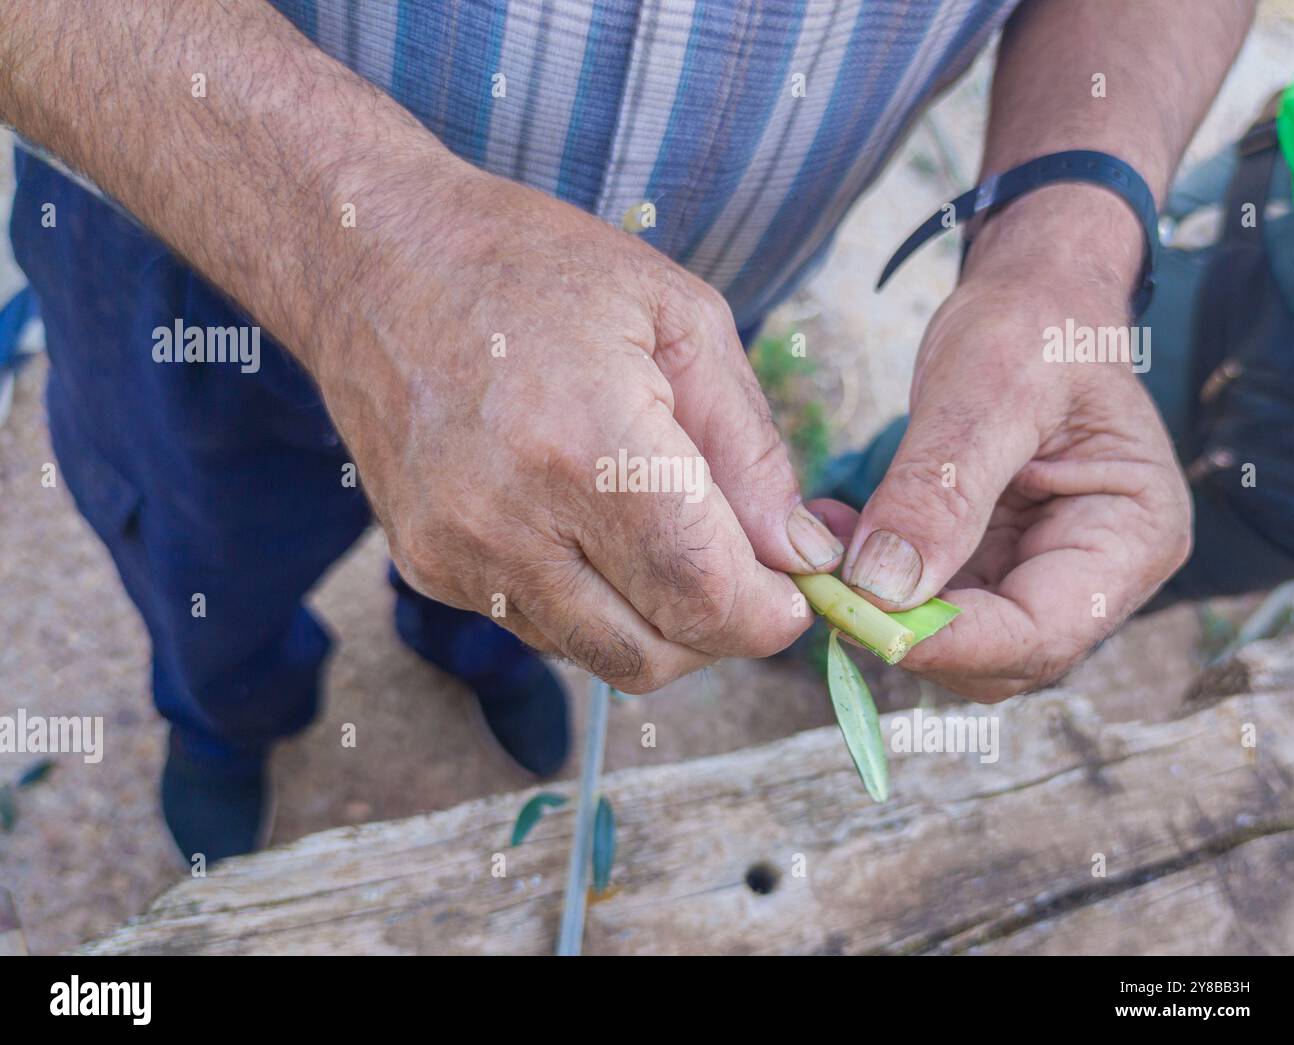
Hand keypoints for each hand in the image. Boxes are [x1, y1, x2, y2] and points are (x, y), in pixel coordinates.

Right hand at [308, 155, 843, 691]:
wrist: (373, 261)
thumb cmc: (534, 268)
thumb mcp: (680, 319)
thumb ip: (751, 451)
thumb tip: (799, 555)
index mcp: (584, 443)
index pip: (699, 593)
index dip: (768, 614)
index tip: (798, 594)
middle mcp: (508, 520)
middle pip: (650, 653)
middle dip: (722, 633)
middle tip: (749, 575)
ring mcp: (455, 554)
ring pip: (597, 655)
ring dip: (658, 623)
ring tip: (670, 537)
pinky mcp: (426, 568)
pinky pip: (542, 625)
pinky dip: (595, 601)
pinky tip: (594, 526)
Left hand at [829, 269, 1190, 699]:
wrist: (1032, 298)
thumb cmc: (1034, 327)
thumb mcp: (986, 392)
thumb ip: (939, 492)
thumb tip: (883, 588)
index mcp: (1133, 535)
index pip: (1042, 632)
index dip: (951, 642)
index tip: (862, 619)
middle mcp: (1096, 572)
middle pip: (1000, 653)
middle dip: (909, 632)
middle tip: (826, 586)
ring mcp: (1042, 573)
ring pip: (955, 638)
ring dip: (883, 608)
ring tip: (823, 548)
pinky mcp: (993, 563)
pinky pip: (930, 597)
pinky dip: (877, 578)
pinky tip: (836, 530)